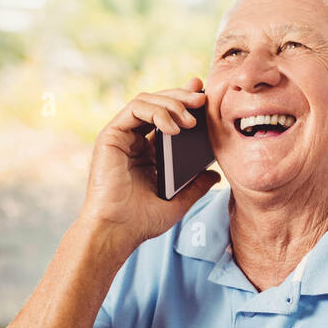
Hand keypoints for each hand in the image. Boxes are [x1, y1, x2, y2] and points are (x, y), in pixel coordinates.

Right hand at [80, 76, 218, 252]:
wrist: (117, 231)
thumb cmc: (141, 221)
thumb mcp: (178, 202)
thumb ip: (196, 186)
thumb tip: (216, 174)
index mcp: (149, 153)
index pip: (168, 118)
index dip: (184, 102)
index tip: (205, 97)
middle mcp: (134, 140)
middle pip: (158, 104)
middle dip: (182, 96)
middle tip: (203, 99)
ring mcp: (122, 136)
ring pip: (147, 101)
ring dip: (172, 104)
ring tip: (191, 121)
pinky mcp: (111, 135)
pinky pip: (134, 109)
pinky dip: (156, 112)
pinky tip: (173, 128)